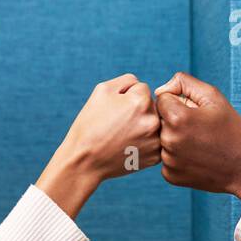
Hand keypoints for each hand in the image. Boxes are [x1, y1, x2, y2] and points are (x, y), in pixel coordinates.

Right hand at [37, 73, 160, 214]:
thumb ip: (127, 80)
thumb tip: (143, 87)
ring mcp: (156, 140)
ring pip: (155, 123)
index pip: (142, 89)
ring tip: (123, 135)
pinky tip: (129, 145)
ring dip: (143, 125)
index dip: (126, 97)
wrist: (84, 161)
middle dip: (138, 110)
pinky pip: (155, 140)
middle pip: (151, 106)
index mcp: (141, 101)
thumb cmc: (90, 124)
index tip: (115, 110)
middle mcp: (153, 120)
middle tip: (118, 124)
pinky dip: (145, 142)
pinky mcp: (156, 156)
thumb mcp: (102, 91)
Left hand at [154, 72, 240, 201]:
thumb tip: (160, 90)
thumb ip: (184, 82)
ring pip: (162, 140)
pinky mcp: (170, 175)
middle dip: (176, 121)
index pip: (162, 99)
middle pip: (160, 120)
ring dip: (176, 139)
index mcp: (177, 118)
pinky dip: (178, 157)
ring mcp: (168, 161)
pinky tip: (196, 158)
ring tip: (199, 144)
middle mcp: (168, 140)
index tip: (196, 113)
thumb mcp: (213, 96)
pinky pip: (166, 158)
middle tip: (199, 130)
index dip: (179, 103)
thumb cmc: (230, 128)